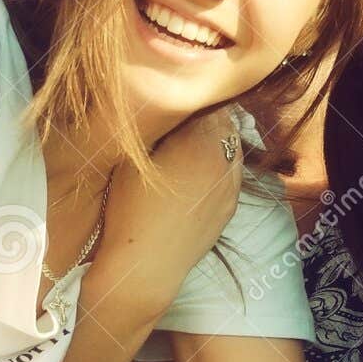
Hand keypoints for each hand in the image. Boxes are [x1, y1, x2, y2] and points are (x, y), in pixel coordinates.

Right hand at [89, 109, 243, 313]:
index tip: (171, 96)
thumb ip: (156, 123)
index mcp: (203, 140)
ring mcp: (232, 185)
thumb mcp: (134, 157)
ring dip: (213, 138)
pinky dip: (217, 163)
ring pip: (230, 145)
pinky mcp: (231, 206)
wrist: (145, 266)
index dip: (187, 95)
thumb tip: (165, 100)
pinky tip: (195, 170)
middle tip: (177, 116)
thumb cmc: (130, 209)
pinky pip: (231, 171)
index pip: (205, 100)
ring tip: (186, 143)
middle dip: (203, 114)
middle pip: (223, 120)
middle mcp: (226, 159)